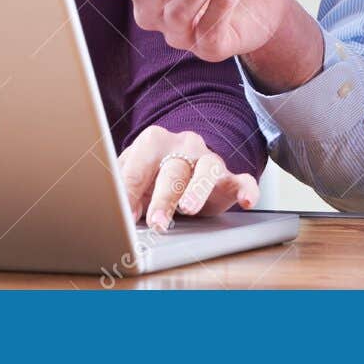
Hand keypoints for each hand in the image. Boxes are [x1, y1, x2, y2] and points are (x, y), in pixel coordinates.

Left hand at [119, 125, 259, 231]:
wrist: (181, 161)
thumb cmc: (152, 173)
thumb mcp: (133, 177)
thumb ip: (124, 189)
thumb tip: (116, 212)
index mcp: (154, 141)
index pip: (139, 167)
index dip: (129, 192)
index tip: (123, 215)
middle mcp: (184, 145)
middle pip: (173, 170)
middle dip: (164, 198)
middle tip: (156, 222)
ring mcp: (208, 159)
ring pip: (207, 170)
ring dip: (198, 190)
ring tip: (189, 209)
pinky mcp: (229, 178)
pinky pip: (242, 180)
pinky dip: (247, 189)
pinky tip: (247, 201)